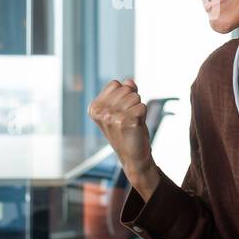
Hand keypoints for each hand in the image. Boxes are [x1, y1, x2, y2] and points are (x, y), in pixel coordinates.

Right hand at [88, 79, 159, 196]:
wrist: (133, 156)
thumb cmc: (127, 131)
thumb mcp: (122, 108)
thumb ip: (125, 92)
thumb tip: (129, 81)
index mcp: (95, 107)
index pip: (115, 84)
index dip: (124, 95)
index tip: (121, 111)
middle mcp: (100, 112)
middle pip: (126, 88)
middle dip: (132, 101)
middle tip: (129, 118)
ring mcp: (112, 117)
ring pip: (135, 97)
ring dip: (138, 108)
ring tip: (132, 123)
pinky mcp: (126, 122)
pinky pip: (142, 106)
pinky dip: (144, 115)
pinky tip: (137, 127)